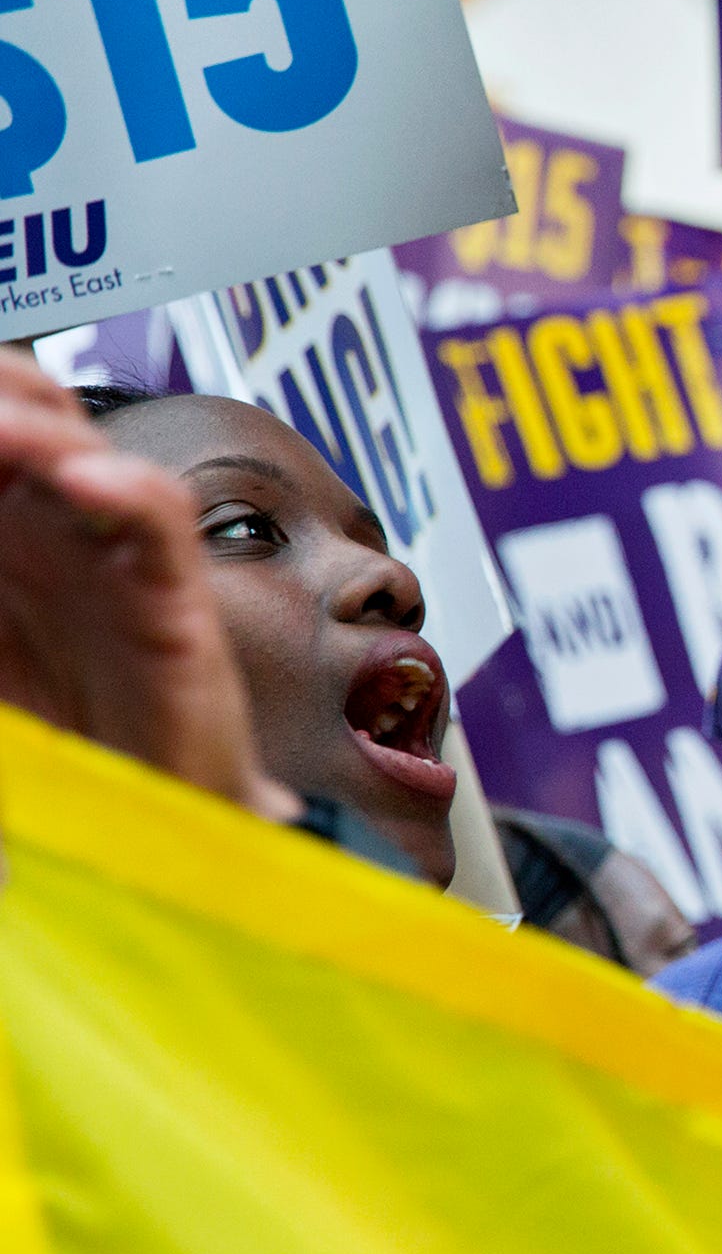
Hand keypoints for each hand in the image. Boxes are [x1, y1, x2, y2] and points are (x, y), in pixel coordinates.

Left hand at [0, 347, 294, 820]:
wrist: (141, 842)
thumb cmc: (57, 763)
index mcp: (1, 536)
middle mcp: (57, 534)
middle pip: (27, 411)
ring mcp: (115, 560)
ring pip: (83, 443)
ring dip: (29, 426)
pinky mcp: (173, 601)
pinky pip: (159, 518)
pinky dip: (124, 488)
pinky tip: (79, 479)